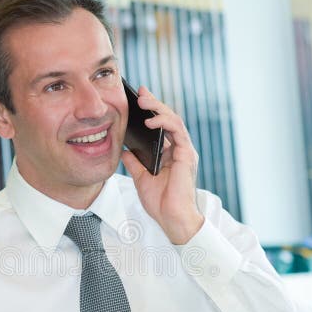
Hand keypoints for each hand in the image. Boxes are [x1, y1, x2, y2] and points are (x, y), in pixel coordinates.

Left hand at [121, 86, 204, 244]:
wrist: (172, 218)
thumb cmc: (160, 202)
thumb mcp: (140, 179)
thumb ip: (135, 163)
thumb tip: (124, 151)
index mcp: (170, 154)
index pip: (161, 127)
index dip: (151, 111)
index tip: (138, 99)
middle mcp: (179, 149)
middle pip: (168, 119)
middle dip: (154, 103)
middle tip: (140, 93)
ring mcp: (184, 151)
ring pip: (174, 120)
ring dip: (158, 108)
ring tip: (144, 101)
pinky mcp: (187, 155)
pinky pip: (177, 132)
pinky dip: (165, 123)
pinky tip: (152, 121)